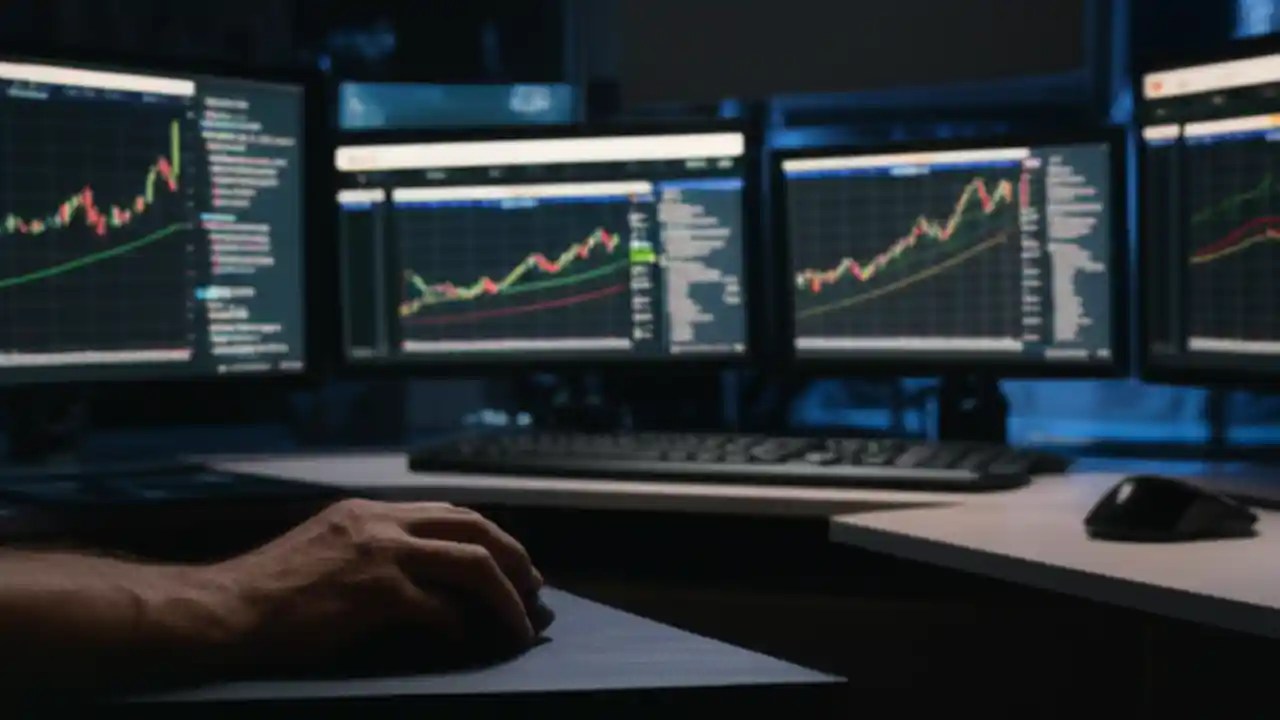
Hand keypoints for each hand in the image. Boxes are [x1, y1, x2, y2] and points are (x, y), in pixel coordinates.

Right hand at [206, 499, 542, 667]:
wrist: (228, 608)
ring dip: (505, 596)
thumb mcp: (326, 547)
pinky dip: (460, 625)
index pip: (451, 513)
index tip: (511, 563)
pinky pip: (441, 607)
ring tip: (519, 623)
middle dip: (515, 558)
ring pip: (472, 563)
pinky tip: (462, 640)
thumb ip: (371, 547)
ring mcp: (381, 553)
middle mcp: (381, 522)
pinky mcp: (377, 591)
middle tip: (534, 588)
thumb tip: (421, 575)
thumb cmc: (270, 589)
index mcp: (370, 511)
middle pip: (476, 529)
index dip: (490, 537)